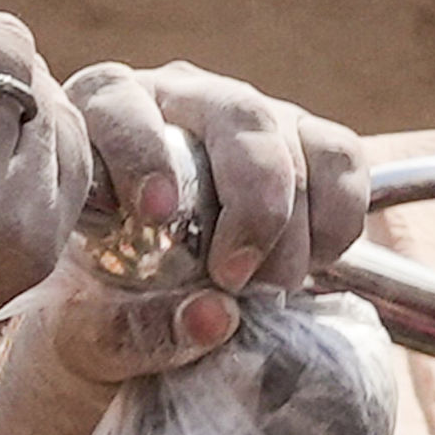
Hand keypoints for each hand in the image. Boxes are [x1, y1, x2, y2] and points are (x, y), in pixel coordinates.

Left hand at [22, 63, 366, 382]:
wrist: (151, 304)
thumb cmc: (101, 307)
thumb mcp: (95, 333)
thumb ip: (139, 330)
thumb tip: (216, 316)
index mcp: (99, 124)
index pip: (118, 102)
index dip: (139, 148)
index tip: (156, 214)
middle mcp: (177, 102)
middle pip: (234, 113)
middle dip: (250, 202)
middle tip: (235, 279)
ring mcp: (246, 114)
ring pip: (289, 137)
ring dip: (291, 223)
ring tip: (268, 288)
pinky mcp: (303, 138)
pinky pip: (339, 157)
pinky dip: (336, 218)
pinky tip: (309, 264)